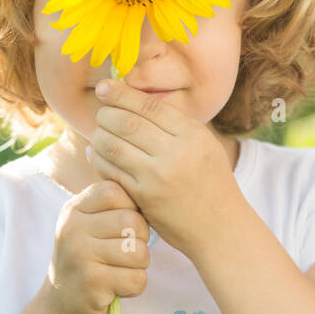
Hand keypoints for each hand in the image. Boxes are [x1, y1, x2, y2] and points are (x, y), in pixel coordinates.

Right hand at [44, 180, 149, 313]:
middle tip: (125, 253)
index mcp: (75, 209)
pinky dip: (134, 286)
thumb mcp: (92, 224)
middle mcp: (72, 229)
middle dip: (140, 240)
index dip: (132, 208)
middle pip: (132, 222)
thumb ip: (114, 205)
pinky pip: (136, 279)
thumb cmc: (91, 257)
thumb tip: (151, 185)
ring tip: (121, 270)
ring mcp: (79, 256)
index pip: (115, 192)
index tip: (125, 226)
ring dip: (139, 265)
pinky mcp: (91, 283)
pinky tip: (116, 287)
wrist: (63, 303)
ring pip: (139, 252)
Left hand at [87, 80, 235, 259]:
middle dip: (106, 114)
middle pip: (127, 122)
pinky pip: (110, 171)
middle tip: (101, 113)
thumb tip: (136, 101)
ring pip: (113, 145)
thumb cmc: (211, 182)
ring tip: (97, 132)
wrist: (220, 226)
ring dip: (98, 135)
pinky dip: (96, 158)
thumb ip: (176, 125)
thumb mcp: (205, 145)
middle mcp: (176, 152)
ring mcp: (158, 176)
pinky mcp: (144, 197)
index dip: (122, 94)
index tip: (104, 87)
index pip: (149, 106)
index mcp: (193, 135)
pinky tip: (94, 153)